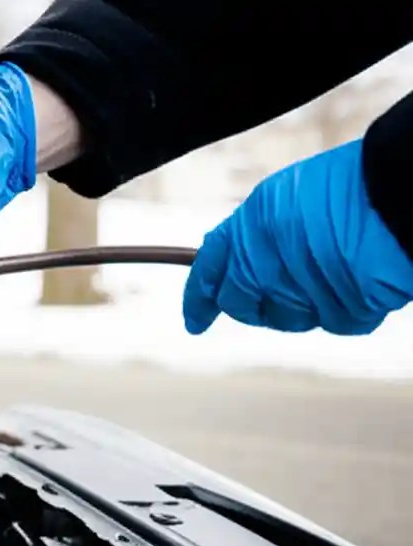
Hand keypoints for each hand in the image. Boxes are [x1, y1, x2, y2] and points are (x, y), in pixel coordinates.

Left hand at [184, 140, 412, 335]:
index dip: (198, 298)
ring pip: (289, 317)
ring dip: (306, 304)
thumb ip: (255, 234)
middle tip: (279, 292)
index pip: (209, 269)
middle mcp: (265, 262)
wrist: (402, 186)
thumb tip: (236, 270)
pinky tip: (362, 278)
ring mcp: (301, 290)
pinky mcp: (341, 311)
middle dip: (255, 305)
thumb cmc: (351, 184)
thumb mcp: (286, 196)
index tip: (194, 321)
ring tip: (335, 267)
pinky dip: (349, 307)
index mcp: (248, 226)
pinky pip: (336, 321)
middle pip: (243, 304)